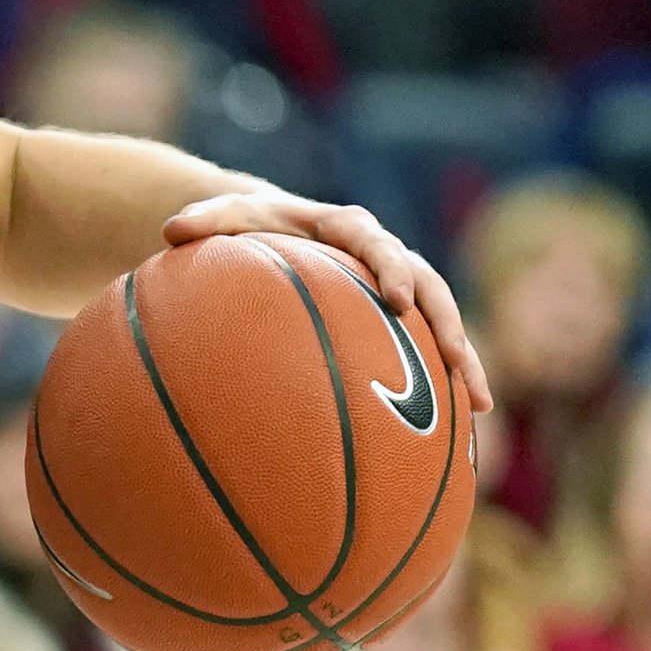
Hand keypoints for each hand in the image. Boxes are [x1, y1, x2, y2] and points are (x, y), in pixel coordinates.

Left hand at [163, 192, 492, 411]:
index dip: (393, 269)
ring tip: (478, 402)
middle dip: (446, 323)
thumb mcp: (226, 219)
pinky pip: (427, 352)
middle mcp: (385, 257)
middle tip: (455, 358)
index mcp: (349, 229)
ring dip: (463, 360)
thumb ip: (205, 222)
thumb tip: (171, 231)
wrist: (275, 231)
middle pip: (428, 288)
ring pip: (440, 324)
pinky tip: (459, 430)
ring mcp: (397, 290)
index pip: (378, 246)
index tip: (396, 299)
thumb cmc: (249, 227)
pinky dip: (442, 384)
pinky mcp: (398, 320)